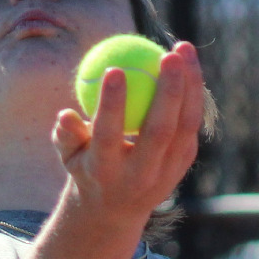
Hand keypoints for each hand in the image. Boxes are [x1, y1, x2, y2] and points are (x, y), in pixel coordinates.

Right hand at [51, 41, 203, 225]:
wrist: (115, 210)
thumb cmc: (86, 168)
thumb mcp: (68, 156)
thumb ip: (65, 135)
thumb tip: (65, 114)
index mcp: (105, 172)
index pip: (109, 135)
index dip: (112, 103)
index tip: (115, 68)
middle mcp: (140, 175)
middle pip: (160, 130)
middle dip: (169, 90)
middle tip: (168, 54)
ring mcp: (167, 172)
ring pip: (185, 125)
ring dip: (190, 85)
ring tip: (183, 48)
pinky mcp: (183, 164)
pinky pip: (191, 123)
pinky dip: (193, 93)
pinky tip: (189, 64)